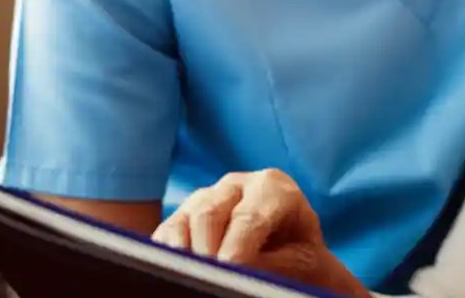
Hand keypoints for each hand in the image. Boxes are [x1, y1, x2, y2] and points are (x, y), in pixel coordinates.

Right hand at [151, 169, 368, 297]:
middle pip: (209, 213)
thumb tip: (236, 271)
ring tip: (194, 278)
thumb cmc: (298, 256)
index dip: (237, 248)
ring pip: (183, 221)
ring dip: (184, 255)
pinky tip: (176, 271)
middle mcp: (236, 185)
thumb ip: (270, 265)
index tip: (230, 270)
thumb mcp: (298, 261)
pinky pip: (166, 233)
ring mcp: (205, 198)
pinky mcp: (182, 217)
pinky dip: (167, 254)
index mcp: (272, 187)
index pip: (249, 216)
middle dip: (206, 252)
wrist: (290, 255)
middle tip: (210, 280)